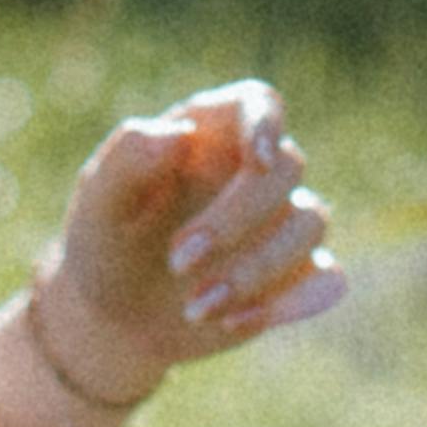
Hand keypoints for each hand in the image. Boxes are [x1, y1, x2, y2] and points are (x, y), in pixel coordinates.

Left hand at [24, 79, 344, 409]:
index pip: (258, 104)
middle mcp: (254, 171)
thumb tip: (179, 136)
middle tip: (176, 263)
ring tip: (195, 309)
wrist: (113, 317)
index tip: (256, 159)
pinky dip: (295, 302)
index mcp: (210, 134)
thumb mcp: (98, 204)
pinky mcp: (295, 277)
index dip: (266, 123)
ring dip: (257, 269)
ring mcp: (280, 224)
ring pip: (310, 224)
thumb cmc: (105, 243)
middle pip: (286, 168)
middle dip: (236, 219)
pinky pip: (328, 280)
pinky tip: (236, 322)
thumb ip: (127, 159)